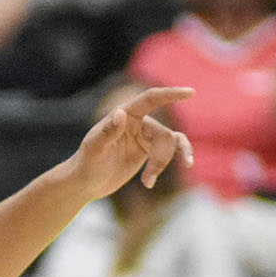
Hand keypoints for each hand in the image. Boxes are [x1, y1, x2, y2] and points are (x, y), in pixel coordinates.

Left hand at [63, 86, 194, 197]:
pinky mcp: (148, 151)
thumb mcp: (94, 149)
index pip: (151, 99)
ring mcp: (144, 136)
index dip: (170, 94)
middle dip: (161, 156)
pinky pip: (168, 153)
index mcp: (125, 115)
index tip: (190, 93)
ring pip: (169, 144)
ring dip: (162, 164)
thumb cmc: (85, 164)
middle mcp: (137, 122)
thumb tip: (121, 114)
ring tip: (148, 182)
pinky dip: (163, 166)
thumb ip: (107, 132)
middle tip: (148, 178)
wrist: (85, 183)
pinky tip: (149, 183)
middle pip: (164, 133)